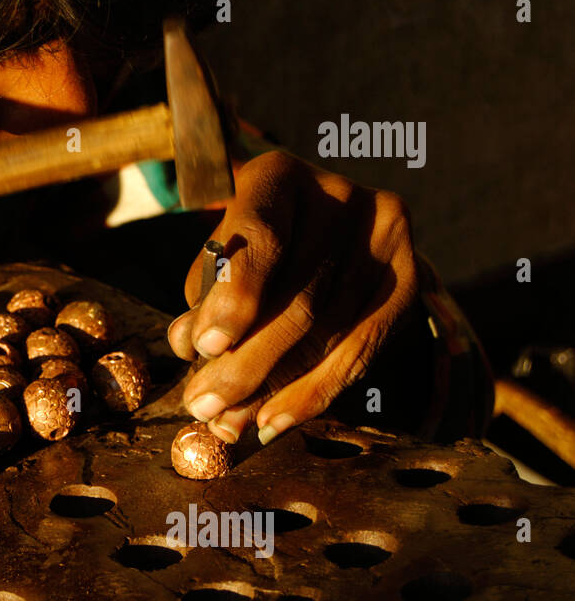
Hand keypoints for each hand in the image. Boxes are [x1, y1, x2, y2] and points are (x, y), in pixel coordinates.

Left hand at [166, 151, 418, 444]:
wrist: (321, 229)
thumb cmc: (249, 246)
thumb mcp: (217, 257)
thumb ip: (205, 297)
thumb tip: (191, 346)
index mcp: (279, 176)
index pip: (260, 236)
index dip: (233, 297)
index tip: (201, 348)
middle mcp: (340, 197)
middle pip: (297, 296)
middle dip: (245, 363)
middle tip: (201, 407)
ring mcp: (384, 235)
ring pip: (328, 330)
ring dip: (272, 389)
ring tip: (227, 424)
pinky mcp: (410, 277)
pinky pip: (363, 349)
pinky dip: (314, 394)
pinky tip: (274, 422)